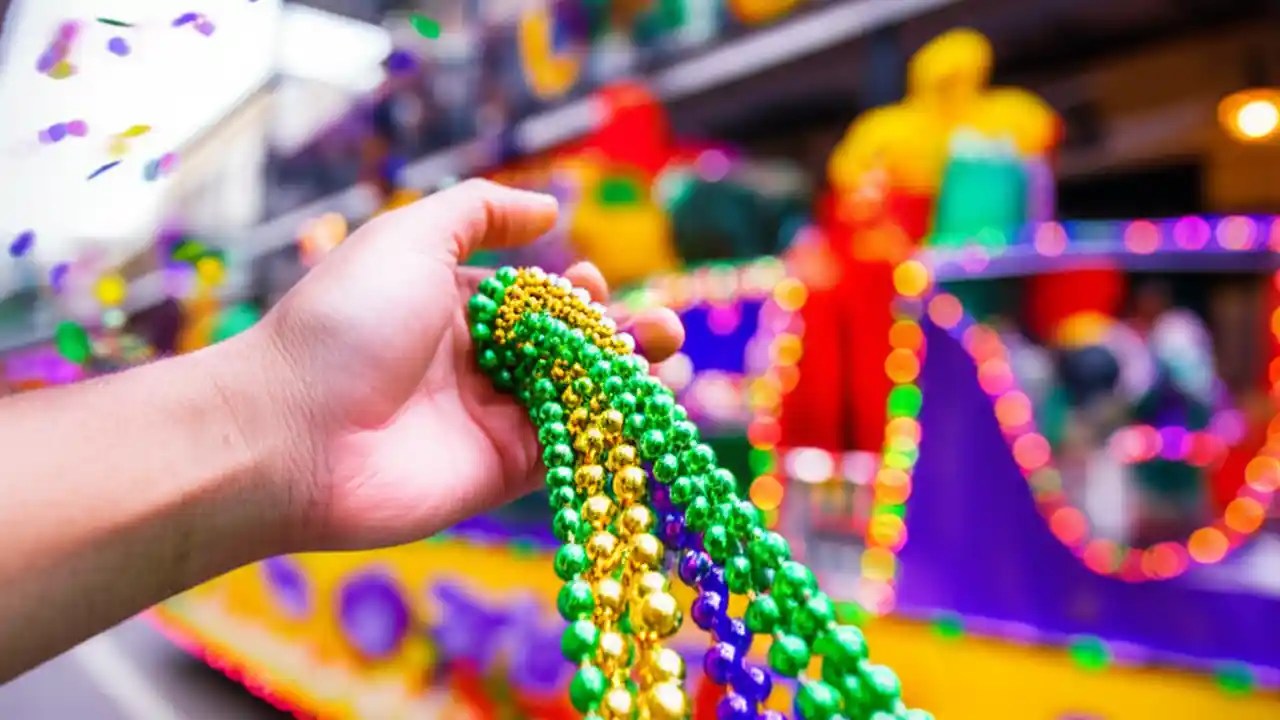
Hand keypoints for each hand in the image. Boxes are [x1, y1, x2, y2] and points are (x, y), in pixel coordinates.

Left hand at [239, 180, 683, 550]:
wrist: (294, 432)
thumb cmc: (346, 323)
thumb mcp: (409, 237)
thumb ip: (478, 211)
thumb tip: (546, 209)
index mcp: (453, 308)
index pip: (534, 299)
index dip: (574, 292)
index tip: (595, 286)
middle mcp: (475, 363)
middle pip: (567, 347)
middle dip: (620, 333)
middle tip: (664, 327)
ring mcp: (489, 420)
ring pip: (579, 395)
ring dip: (631, 376)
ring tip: (675, 355)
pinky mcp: (501, 471)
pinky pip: (571, 446)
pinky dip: (615, 426)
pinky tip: (656, 402)